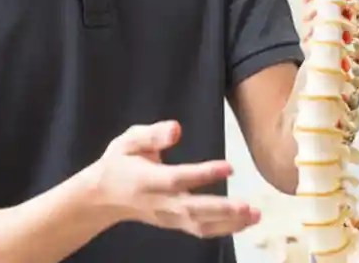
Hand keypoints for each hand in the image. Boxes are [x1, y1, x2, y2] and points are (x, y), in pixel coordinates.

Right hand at [87, 120, 259, 238]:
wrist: (104, 196)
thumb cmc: (119, 163)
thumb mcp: (128, 141)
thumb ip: (151, 134)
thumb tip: (176, 128)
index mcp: (148, 179)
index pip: (179, 178)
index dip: (203, 174)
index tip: (228, 167)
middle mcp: (160, 201)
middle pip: (193, 209)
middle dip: (222, 210)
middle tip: (248, 206)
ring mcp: (168, 217)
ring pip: (200, 224)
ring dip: (229, 222)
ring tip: (254, 215)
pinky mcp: (174, 224)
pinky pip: (200, 230)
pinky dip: (224, 229)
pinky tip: (244, 222)